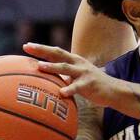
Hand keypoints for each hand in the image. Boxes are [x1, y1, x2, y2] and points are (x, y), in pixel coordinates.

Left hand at [23, 44, 139, 112]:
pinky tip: (61, 93)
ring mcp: (84, 73)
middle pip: (58, 54)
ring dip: (52, 67)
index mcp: (73, 60)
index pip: (55, 52)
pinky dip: (69, 89)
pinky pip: (77, 87)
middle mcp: (78, 63)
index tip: (26, 46)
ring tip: (40, 67)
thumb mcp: (76, 77)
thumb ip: (63, 75)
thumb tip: (47, 78)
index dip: (41, 48)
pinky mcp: (89, 84)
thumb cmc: (91, 85)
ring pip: (65, 68)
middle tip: (27, 48)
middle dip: (42, 50)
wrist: (113, 91)